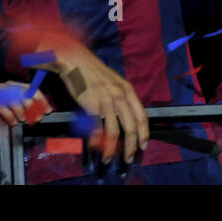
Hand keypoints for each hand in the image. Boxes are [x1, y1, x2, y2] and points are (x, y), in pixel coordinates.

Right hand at [0, 81, 53, 126]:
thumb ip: (25, 108)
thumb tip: (39, 113)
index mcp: (14, 86)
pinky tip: (12, 121)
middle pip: (25, 93)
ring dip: (21, 111)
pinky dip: (9, 115)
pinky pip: (2, 107)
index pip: (32, 89)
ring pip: (14, 99)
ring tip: (23, 120)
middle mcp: (7, 86)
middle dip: (33, 107)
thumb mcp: (12, 107)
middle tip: (36, 118)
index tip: (48, 110)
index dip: (42, 100)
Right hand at [36, 39, 149, 163]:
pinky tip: (95, 148)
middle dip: (132, 146)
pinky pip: (97, 128)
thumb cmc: (95, 73)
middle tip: (130, 158)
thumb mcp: (115, 83)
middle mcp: (121, 96)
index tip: (144, 146)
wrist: (77, 62)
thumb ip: (121, 99)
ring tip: (109, 159)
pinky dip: (96, 141)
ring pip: (115, 131)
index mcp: (128, 91)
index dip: (144, 133)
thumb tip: (125, 118)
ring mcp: (107, 101)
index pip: (142, 116)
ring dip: (113, 149)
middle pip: (131, 126)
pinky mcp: (92, 104)